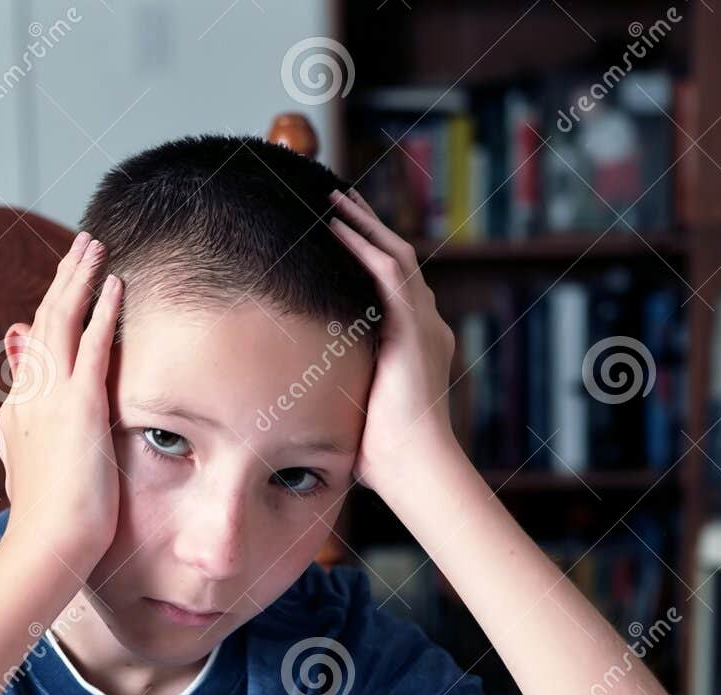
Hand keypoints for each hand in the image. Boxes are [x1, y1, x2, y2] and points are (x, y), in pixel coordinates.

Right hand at [0, 231, 122, 581]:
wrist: (46, 547)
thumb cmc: (46, 527)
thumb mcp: (29, 476)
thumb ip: (24, 440)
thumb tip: (15, 415)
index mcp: (18, 412)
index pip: (34, 350)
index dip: (49, 314)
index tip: (64, 289)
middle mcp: (29, 395)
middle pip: (44, 321)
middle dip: (63, 280)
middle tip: (81, 246)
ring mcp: (51, 398)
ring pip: (63, 320)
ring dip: (80, 278)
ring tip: (95, 247)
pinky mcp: (79, 406)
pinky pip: (92, 345)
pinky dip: (103, 310)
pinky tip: (117, 284)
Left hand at [327, 187, 458, 490]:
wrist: (414, 468)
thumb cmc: (382, 457)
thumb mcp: (353, 412)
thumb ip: (335, 394)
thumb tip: (294, 406)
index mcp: (415, 344)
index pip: (392, 288)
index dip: (368, 257)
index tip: (341, 236)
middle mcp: (426, 326)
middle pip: (397, 260)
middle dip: (368, 228)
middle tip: (337, 199)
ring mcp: (424, 324)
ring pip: (395, 256)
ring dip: (363, 226)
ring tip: (334, 199)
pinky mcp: (414, 329)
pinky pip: (389, 274)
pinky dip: (364, 247)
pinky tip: (339, 227)